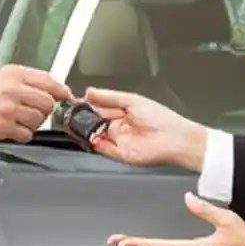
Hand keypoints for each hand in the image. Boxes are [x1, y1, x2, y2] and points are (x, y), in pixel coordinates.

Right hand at [0, 64, 72, 142]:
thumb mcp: (1, 79)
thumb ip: (26, 82)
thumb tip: (55, 90)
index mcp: (14, 74)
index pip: (47, 80)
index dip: (60, 90)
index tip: (65, 96)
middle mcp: (13, 88)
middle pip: (48, 102)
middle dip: (45, 111)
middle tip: (34, 113)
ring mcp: (10, 107)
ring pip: (39, 119)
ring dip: (33, 124)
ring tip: (18, 121)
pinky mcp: (5, 125)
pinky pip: (28, 133)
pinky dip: (23, 134)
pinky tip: (12, 130)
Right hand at [81, 88, 206, 170]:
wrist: (175, 140)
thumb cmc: (161, 119)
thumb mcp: (132, 100)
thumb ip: (109, 97)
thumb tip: (89, 92)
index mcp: (123, 111)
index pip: (99, 107)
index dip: (86, 104)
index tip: (73, 102)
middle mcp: (119, 126)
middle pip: (94, 121)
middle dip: (82, 117)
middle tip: (70, 113)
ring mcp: (118, 140)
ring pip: (95, 135)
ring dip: (85, 130)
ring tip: (75, 122)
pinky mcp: (119, 153)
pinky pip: (101, 148)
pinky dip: (93, 142)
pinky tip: (88, 135)